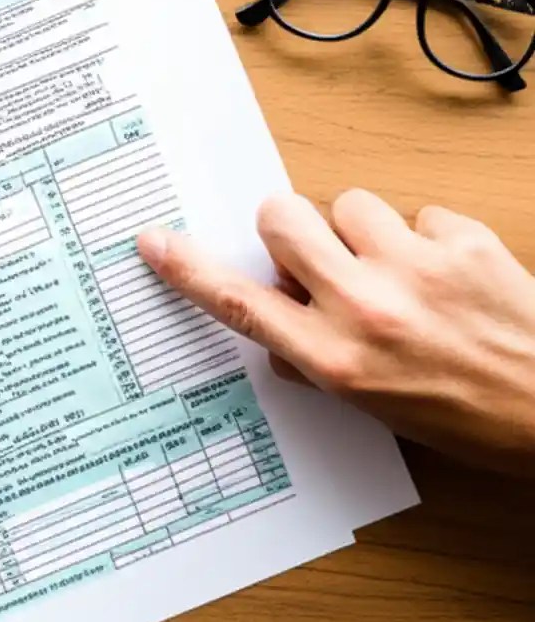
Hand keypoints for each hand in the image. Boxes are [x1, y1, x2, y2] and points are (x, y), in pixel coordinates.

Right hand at [137, 190, 534, 475]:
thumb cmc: (464, 419)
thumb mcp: (368, 405)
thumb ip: (313, 358)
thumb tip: (280, 322)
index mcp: (333, 358)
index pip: (239, 301)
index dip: (189, 268)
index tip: (156, 242)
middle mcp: (364, 307)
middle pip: (283, 218)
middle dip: (289, 226)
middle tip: (316, 251)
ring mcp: (415, 268)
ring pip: (349, 203)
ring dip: (362, 229)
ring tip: (395, 266)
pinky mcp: (463, 242)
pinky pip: (418, 212)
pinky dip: (425, 236)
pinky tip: (446, 270)